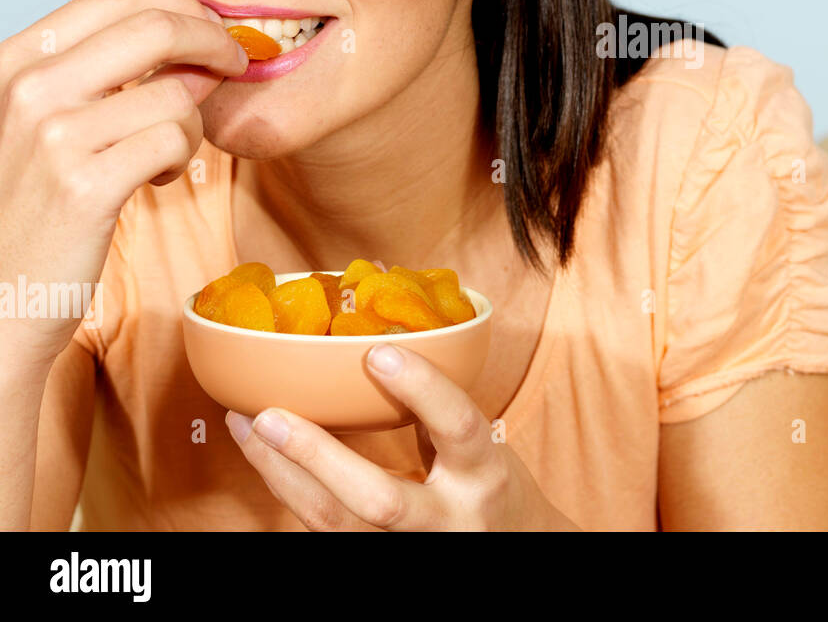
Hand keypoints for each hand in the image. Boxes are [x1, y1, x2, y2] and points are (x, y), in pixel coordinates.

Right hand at [0, 0, 246, 368]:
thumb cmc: (30, 207)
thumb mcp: (48, 124)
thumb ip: (106, 78)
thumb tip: (194, 44)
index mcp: (13, 61)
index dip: (181, 5)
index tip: (213, 28)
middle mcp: (27, 87)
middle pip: (155, 26)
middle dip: (214, 40)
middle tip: (237, 64)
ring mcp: (53, 134)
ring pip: (177, 92)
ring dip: (193, 123)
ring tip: (167, 155)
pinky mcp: (85, 185)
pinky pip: (175, 140)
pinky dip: (182, 159)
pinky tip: (157, 181)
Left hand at [225, 344, 580, 530]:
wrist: (510, 546)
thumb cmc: (486, 484)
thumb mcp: (480, 446)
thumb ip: (436, 411)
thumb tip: (378, 340)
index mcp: (484, 474)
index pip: (459, 427)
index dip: (422, 388)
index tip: (379, 350)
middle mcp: (449, 519)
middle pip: (380, 501)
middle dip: (319, 457)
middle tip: (269, 414)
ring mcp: (410, 549)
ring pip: (335, 525)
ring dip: (281, 473)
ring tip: (245, 424)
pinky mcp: (376, 559)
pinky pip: (323, 529)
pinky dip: (286, 488)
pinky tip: (262, 454)